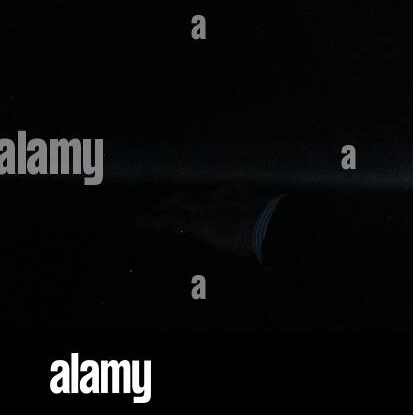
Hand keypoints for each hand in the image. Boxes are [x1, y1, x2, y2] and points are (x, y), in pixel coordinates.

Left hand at [136, 184, 275, 258]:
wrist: (269, 224)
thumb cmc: (271, 222)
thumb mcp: (263, 212)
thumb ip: (255, 211)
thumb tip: (262, 215)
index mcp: (235, 192)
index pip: (210, 190)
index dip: (199, 191)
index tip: (193, 191)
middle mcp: (216, 196)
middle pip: (192, 192)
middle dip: (177, 195)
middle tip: (165, 198)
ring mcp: (205, 208)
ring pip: (177, 202)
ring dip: (163, 204)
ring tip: (150, 208)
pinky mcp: (196, 224)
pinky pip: (171, 221)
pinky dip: (154, 221)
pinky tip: (140, 221)